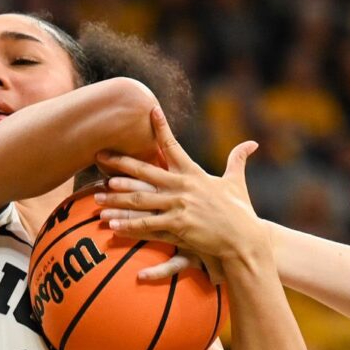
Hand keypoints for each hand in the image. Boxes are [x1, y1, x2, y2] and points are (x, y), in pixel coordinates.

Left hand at [94, 107, 263, 267]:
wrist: (245, 239)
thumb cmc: (240, 212)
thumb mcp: (237, 183)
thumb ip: (238, 161)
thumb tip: (252, 144)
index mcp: (195, 173)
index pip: (174, 145)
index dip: (161, 127)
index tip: (151, 110)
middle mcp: (184, 186)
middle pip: (145, 171)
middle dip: (120, 163)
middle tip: (99, 156)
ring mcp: (179, 207)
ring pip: (141, 199)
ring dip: (117, 197)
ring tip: (97, 195)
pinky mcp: (178, 227)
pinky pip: (148, 225)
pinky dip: (129, 225)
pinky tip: (112, 225)